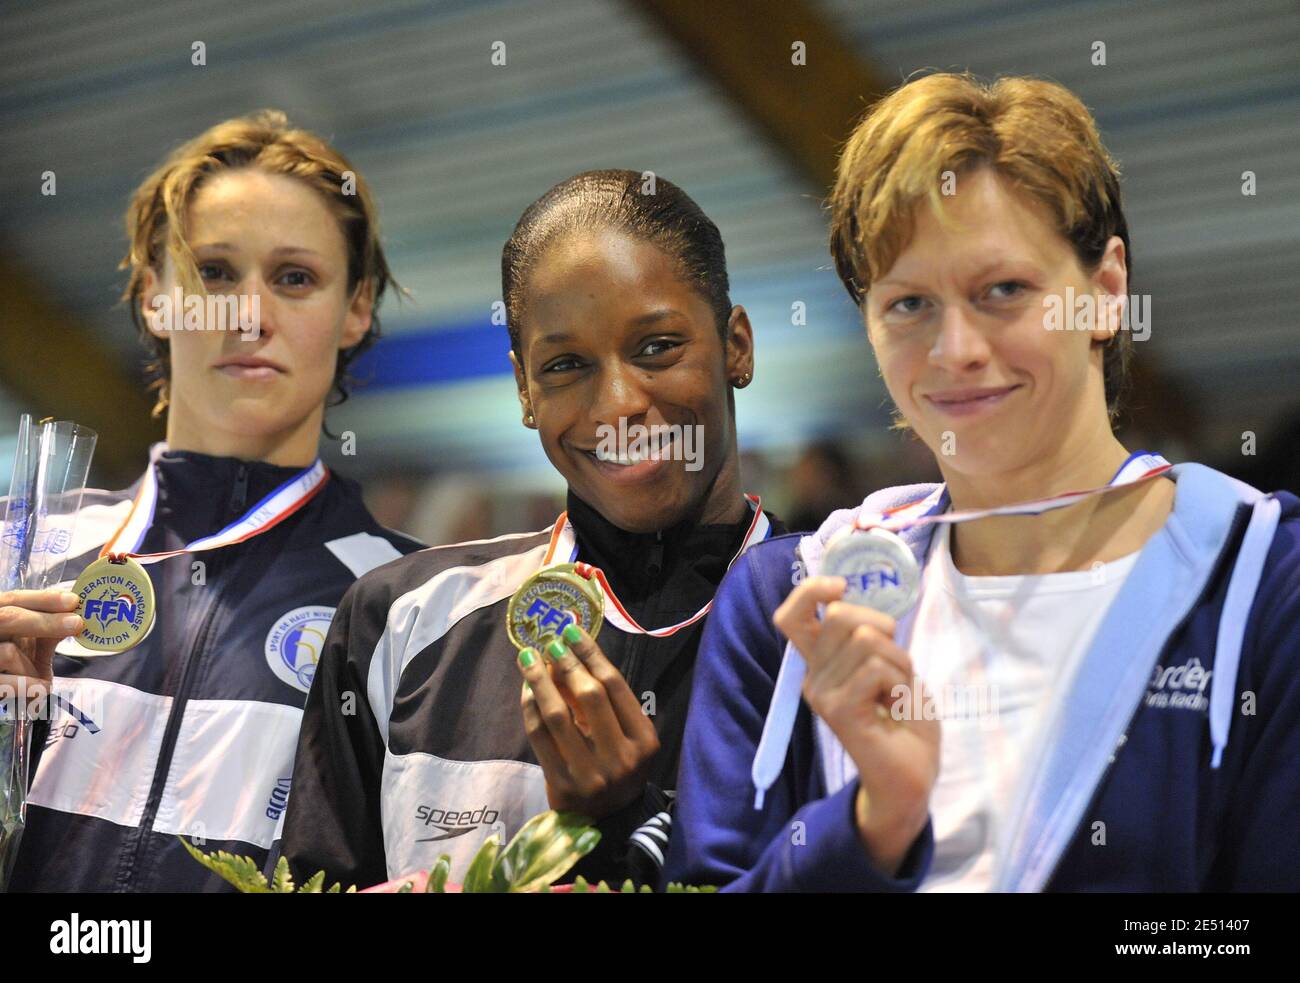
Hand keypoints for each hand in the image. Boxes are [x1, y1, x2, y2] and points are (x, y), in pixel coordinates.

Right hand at [0, 589, 82, 713]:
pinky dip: (29, 685)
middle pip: (7, 617)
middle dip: (45, 621)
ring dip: (31, 665)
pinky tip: (42, 688)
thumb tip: (75, 618)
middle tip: (76, 623)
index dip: (42, 599)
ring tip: (38, 675)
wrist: (3, 691)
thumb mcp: (30, 644)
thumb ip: (47, 631)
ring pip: (8, 652)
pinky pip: (5, 683)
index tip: (73, 600)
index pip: (12, 599)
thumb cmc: (16, 664)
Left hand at [517, 619, 659, 820]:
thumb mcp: (624, 736)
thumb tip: (567, 652)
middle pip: (590, 696)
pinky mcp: (562, 786)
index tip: (571, 631)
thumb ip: (603, 701)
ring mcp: (591, 774)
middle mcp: (621, 757)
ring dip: (540, 680)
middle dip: (567, 662)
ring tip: (529, 658)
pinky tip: (526, 690)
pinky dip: (530, 708)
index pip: (615, 686)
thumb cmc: (617, 766)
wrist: (607, 821)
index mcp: (644, 740)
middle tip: (550, 641)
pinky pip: (539, 737)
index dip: (591, 654)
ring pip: (559, 715)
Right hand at [774, 576, 939, 875]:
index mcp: (820, 662)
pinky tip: (894, 708)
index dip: (811, 590)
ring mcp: (821, 693)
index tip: (842, 588)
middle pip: (843, 615)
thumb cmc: (902, 716)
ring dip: (899, 663)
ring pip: (868, 639)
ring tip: (895, 694)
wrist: (911, 772)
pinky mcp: (838, 709)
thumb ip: (868, 635)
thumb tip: (854, 598)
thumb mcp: (887, 663)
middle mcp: (812, 675)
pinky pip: (877, 668)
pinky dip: (900, 683)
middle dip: (885, 632)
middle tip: (893, 670)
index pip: (791, 615)